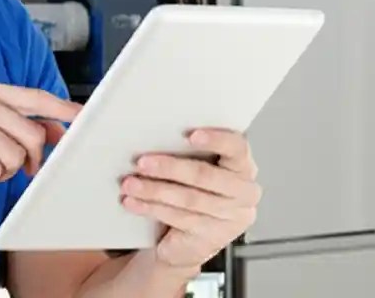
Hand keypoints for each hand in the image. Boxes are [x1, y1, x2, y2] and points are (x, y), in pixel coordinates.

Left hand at [119, 129, 261, 271]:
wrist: (189, 240)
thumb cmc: (194, 192)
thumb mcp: (198, 169)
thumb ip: (189, 153)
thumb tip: (156, 136)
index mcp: (243, 167)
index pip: (237, 147)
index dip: (216, 140)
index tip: (191, 135)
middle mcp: (244, 192)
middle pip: (207, 176)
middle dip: (171, 168)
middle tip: (142, 162)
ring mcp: (232, 218)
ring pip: (189, 199)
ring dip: (155, 190)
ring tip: (130, 183)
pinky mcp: (212, 238)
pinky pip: (179, 219)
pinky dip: (152, 208)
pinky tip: (134, 202)